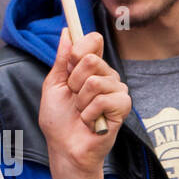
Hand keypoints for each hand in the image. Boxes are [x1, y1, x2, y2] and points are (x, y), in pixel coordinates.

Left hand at [40, 29, 131, 176]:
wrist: (65, 147)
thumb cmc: (58, 119)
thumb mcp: (54, 84)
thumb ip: (62, 59)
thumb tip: (66, 31)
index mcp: (90, 67)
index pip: (93, 40)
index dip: (80, 47)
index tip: (70, 60)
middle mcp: (107, 75)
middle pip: (91, 59)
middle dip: (73, 81)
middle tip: (73, 97)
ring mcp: (117, 90)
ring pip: (95, 82)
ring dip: (80, 101)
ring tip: (82, 112)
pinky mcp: (124, 106)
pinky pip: (103, 100)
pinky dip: (89, 113)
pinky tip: (91, 122)